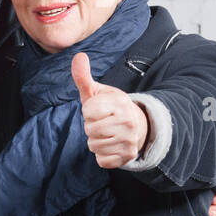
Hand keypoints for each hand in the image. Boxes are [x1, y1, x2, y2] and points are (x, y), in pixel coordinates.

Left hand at [71, 52, 149, 169]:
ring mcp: (130, 140)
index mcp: (120, 102)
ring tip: (107, 134)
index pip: (88, 111)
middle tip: (102, 123)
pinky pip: (102, 160)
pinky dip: (102, 155)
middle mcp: (128, 121)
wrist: (137, 126)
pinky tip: (111, 145)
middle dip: (91, 127)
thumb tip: (78, 56)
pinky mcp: (128, 156)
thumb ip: (84, 77)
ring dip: (96, 142)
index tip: (98, 110)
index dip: (88, 111)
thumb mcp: (98, 92)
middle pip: (90, 130)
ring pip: (94, 146)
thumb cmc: (110, 108)